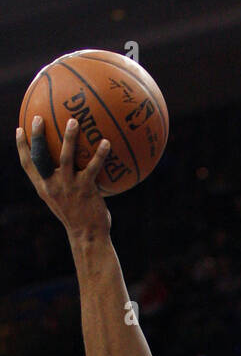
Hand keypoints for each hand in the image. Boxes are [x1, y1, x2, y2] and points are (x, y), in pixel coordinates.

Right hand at [17, 115, 111, 241]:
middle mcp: (53, 185)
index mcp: (44, 188)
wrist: (88, 237)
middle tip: (39, 118)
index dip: (21, 147)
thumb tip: (68, 166)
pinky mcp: (86, 189)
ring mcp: (69, 187)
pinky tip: (106, 142)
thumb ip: (60, 184)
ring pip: (66, 157)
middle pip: (40, 156)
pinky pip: (93, 167)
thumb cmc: (78, 218)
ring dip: (69, 138)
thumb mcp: (63, 201)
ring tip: (74, 121)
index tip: (19, 130)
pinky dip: (100, 154)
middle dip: (37, 136)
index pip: (27, 165)